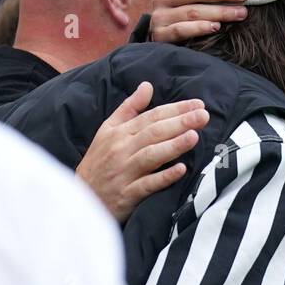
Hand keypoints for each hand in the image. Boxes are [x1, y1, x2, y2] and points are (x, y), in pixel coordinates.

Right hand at [76, 82, 207, 222]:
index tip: (198, 104)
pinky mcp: (127, 195)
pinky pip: (147, 185)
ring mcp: (124, 173)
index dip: (175, 109)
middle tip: (203, 116)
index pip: (151, 117)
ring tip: (194, 136)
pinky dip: (164, 177)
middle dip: (180, 123)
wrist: (82, 198)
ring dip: (173, 146)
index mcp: (119, 133)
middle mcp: (121, 150)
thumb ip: (129, 108)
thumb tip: (147, 86)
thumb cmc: (99, 162)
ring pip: (151, 156)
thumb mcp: (108, 130)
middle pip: (153, 133)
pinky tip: (181, 169)